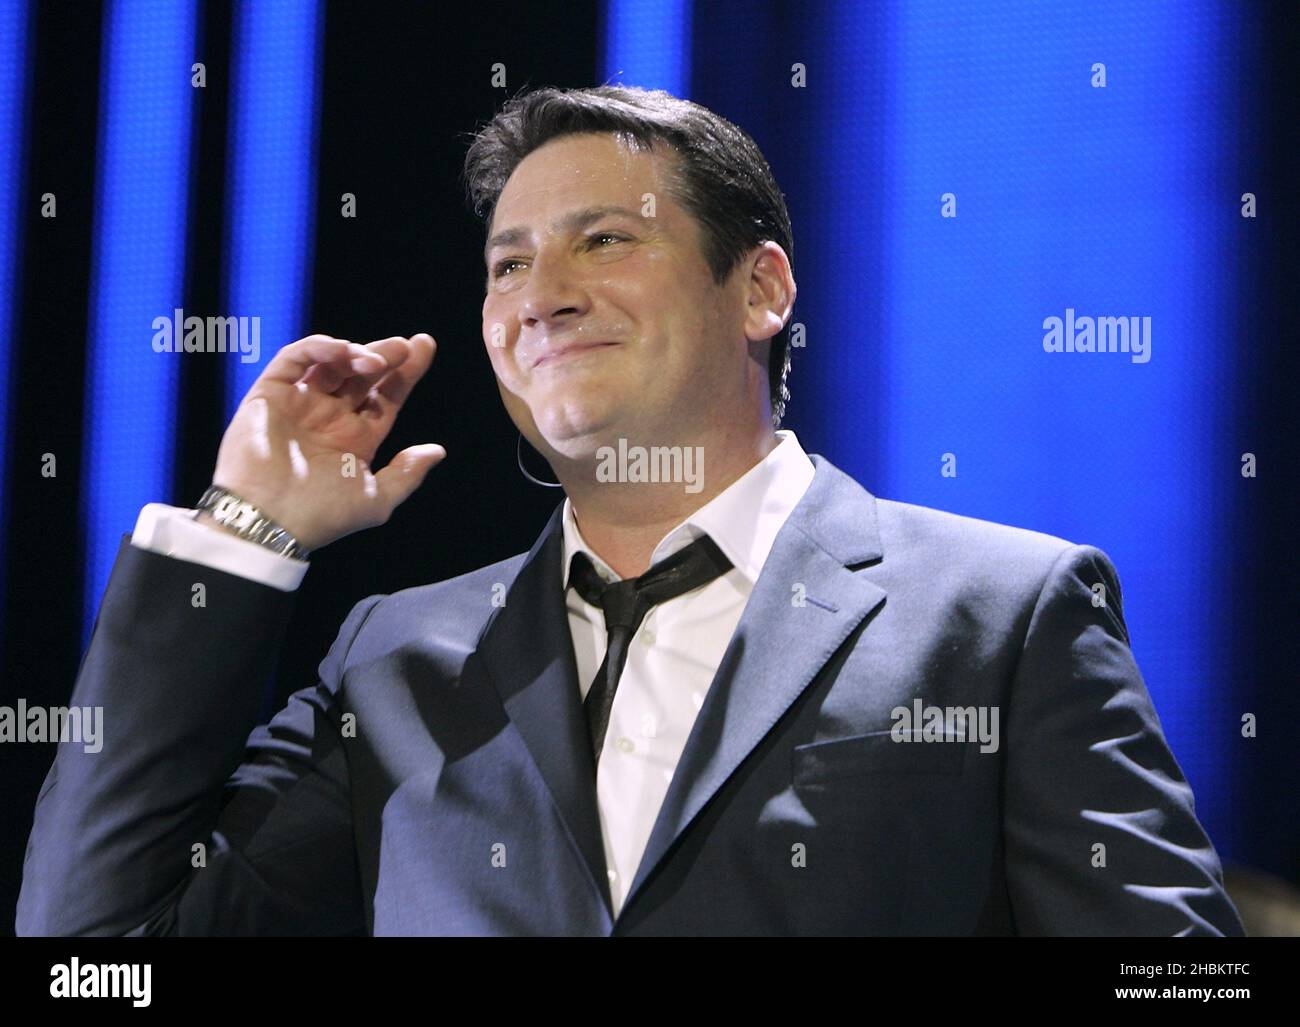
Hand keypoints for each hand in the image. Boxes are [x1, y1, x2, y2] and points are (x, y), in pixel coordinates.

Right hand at [208, 333, 444, 552]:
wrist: (268, 520)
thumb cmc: (321, 516)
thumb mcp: (376, 500)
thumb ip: (407, 474)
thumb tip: (437, 452)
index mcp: (355, 440)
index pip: (386, 397)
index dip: (406, 373)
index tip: (425, 346)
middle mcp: (329, 418)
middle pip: (363, 375)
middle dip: (386, 356)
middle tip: (406, 345)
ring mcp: (300, 404)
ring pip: (332, 363)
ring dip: (356, 353)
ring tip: (376, 361)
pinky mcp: (269, 394)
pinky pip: (294, 359)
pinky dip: (319, 348)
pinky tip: (343, 351)